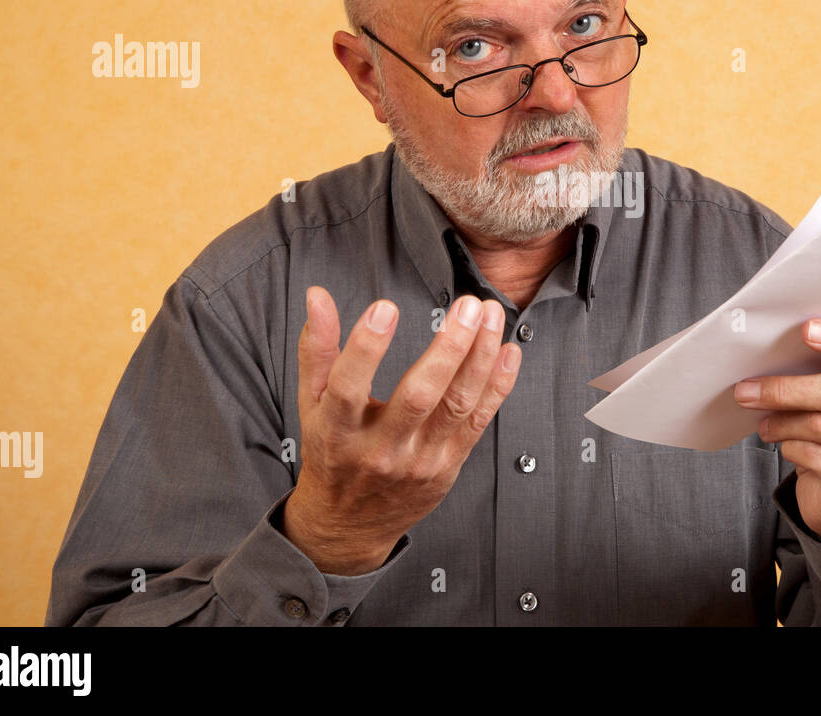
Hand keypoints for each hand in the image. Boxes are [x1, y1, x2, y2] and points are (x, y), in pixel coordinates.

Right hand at [282, 287, 520, 574]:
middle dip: (448, 348)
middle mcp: (380, 448)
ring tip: (490, 315)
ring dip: (480, 357)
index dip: (366, 347)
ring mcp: (419, 460)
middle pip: (418, 396)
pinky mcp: (448, 465)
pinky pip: (479, 422)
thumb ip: (317, 348)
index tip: (385, 307)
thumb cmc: (331, 454)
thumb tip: (317, 295)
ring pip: (457, 405)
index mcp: (337, 431)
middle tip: (466, 306)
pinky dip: (498, 386)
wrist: (350, 525)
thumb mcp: (312, 404)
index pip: (348, 386)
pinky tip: (507, 351)